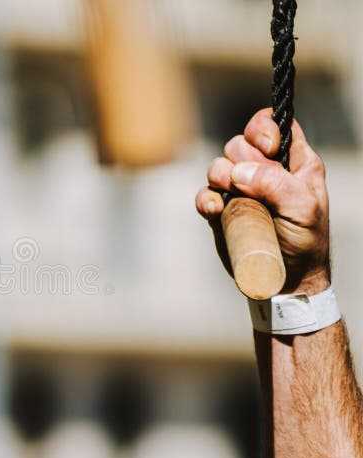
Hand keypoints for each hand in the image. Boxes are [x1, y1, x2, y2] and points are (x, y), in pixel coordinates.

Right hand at [195, 108, 329, 294]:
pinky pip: (204, 194)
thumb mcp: (304, 210)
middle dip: (240, 159)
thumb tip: (239, 171)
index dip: (264, 130)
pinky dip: (206, 200)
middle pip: (240, 143)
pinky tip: (216, 211)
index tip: (266, 148)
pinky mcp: (222, 210)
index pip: (275, 125)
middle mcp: (266, 172)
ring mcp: (241, 191)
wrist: (284, 280)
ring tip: (232, 197)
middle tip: (249, 184)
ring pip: (218, 165)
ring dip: (220, 176)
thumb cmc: (305, 243)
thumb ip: (276, 184)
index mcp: (294, 164)